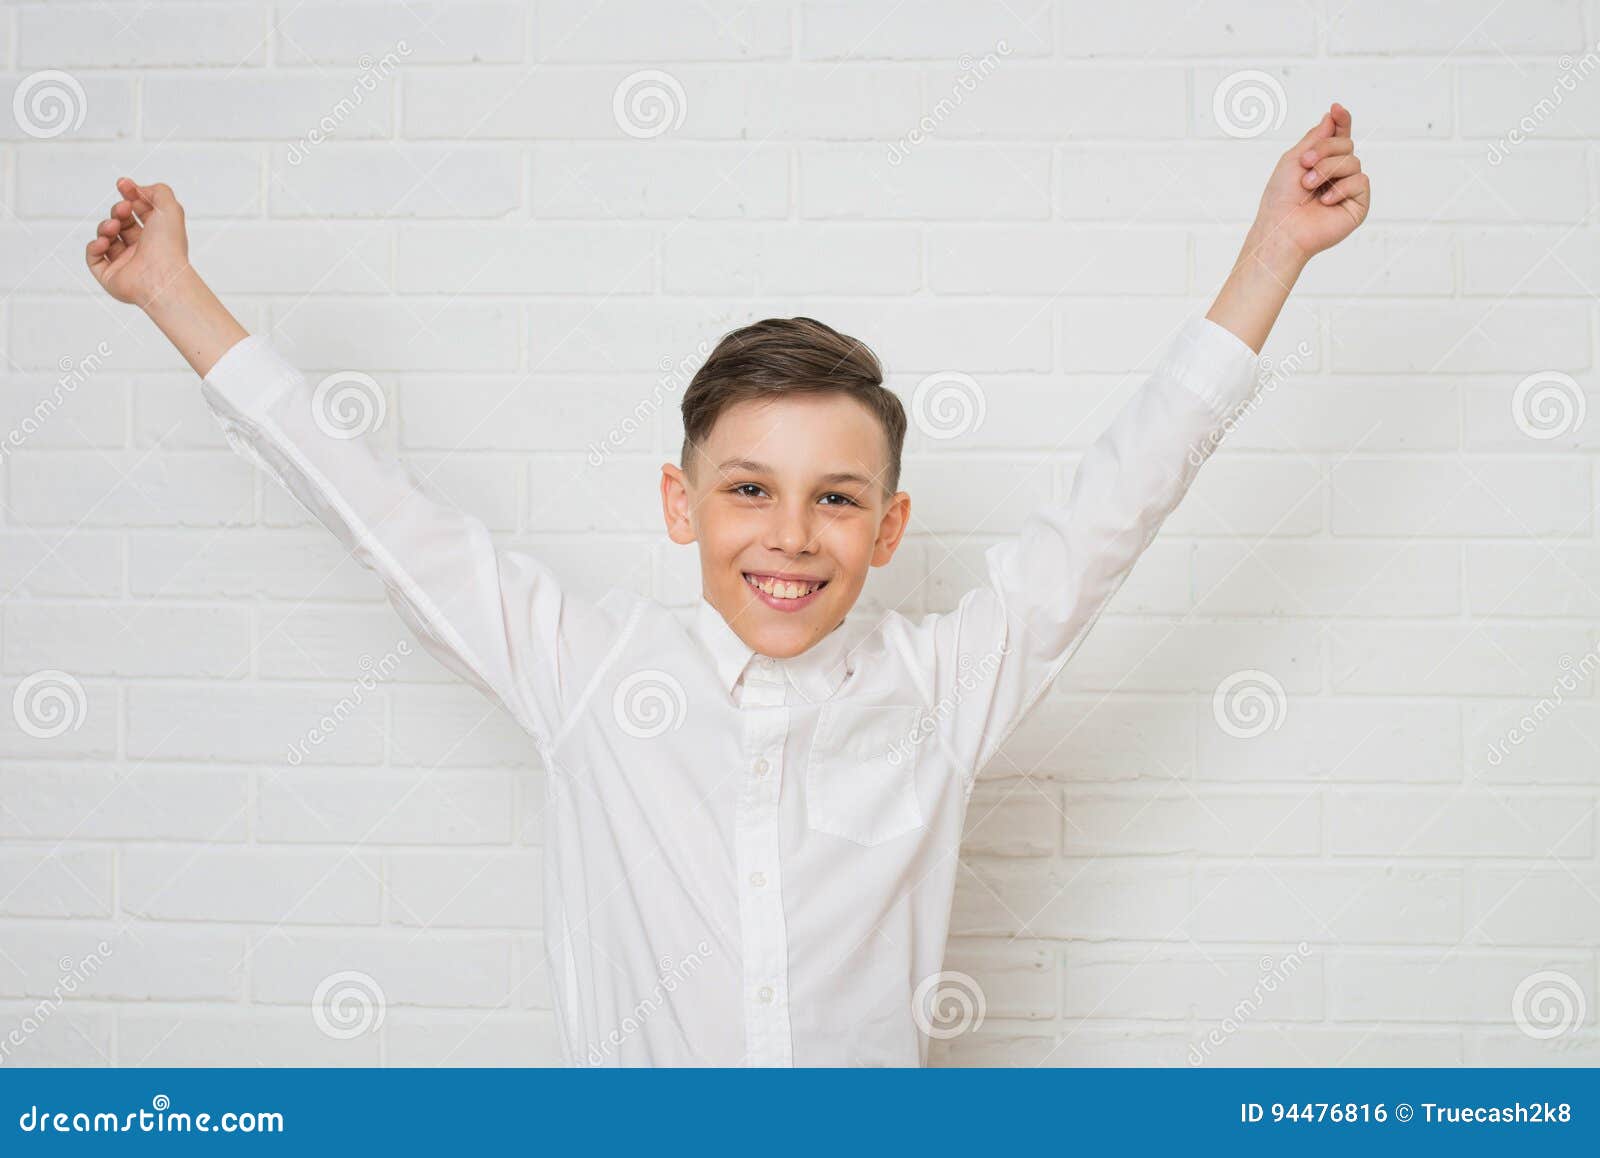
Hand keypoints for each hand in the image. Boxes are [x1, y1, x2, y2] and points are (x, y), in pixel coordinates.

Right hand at [84, 177, 190, 308]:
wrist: (161, 277)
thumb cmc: (169, 246)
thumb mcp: (170, 208)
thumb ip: (159, 191)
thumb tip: (139, 189)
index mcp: (157, 235)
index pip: (139, 211)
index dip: (130, 195)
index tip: (123, 184)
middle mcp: (142, 249)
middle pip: (120, 222)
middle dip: (118, 211)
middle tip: (123, 209)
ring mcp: (126, 264)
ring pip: (105, 237)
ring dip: (105, 226)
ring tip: (114, 227)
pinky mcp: (111, 277)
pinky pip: (94, 258)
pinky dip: (94, 247)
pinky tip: (104, 242)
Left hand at [1250, 102, 1369, 263]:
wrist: (1282, 228)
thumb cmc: (1281, 198)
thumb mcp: (1294, 159)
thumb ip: (1315, 138)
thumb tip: (1331, 117)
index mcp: (1322, 162)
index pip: (1339, 135)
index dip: (1341, 120)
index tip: (1336, 109)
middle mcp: (1337, 173)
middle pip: (1346, 144)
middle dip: (1325, 150)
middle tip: (1305, 164)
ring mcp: (1348, 188)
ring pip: (1353, 161)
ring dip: (1327, 170)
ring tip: (1308, 186)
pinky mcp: (1358, 204)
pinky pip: (1360, 181)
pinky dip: (1340, 188)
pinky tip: (1324, 201)